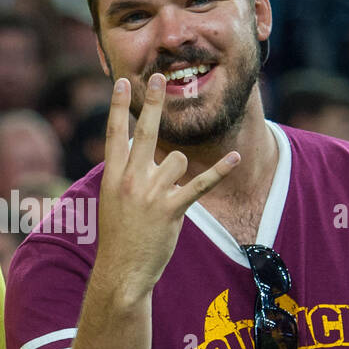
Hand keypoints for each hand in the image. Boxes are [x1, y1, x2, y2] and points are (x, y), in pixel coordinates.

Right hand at [94, 75, 238, 303]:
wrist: (121, 270)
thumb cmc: (118, 236)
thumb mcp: (111, 200)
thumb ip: (124, 174)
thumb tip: (139, 150)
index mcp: (113, 176)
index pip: (115, 133)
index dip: (118, 106)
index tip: (124, 83)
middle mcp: (131, 179)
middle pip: (144, 132)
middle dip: (152, 102)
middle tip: (159, 77)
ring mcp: (151, 193)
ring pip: (178, 159)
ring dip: (179, 171)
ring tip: (168, 194)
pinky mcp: (172, 208)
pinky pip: (201, 184)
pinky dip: (221, 171)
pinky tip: (237, 158)